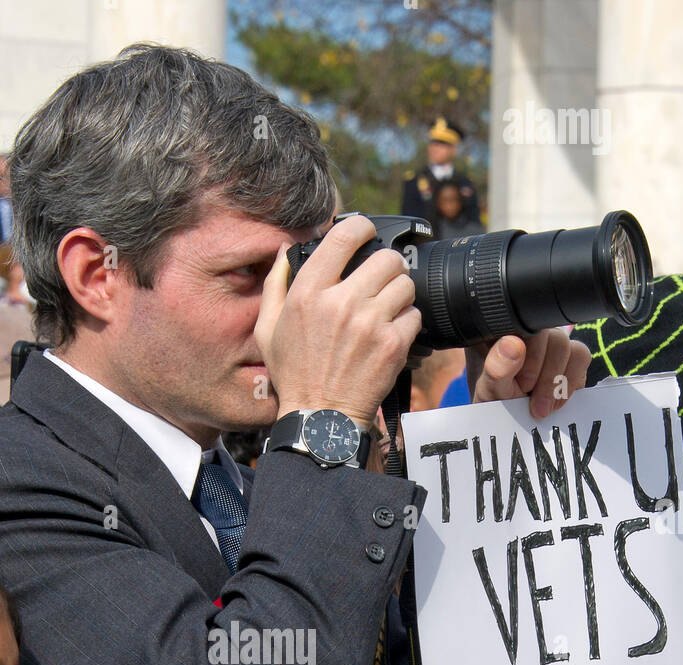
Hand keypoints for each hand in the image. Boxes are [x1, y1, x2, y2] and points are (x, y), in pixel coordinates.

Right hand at [255, 215, 421, 431]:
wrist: (321, 419)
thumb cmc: (294, 375)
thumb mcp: (268, 330)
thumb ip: (275, 285)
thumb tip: (285, 250)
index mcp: (309, 292)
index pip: (345, 236)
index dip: (362, 227)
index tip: (366, 233)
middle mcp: (340, 302)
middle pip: (385, 258)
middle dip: (387, 267)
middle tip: (382, 281)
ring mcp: (370, 323)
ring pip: (405, 284)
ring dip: (400, 295)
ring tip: (388, 310)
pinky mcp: (392, 344)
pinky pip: (414, 316)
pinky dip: (407, 324)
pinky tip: (391, 335)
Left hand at [465, 329, 590, 418]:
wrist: (510, 422)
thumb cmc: (496, 402)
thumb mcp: (490, 390)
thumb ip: (497, 367)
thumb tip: (511, 343)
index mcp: (508, 331)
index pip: (532, 327)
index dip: (533, 358)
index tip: (523, 385)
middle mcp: (535, 332)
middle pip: (557, 340)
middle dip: (548, 378)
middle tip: (534, 405)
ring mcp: (554, 343)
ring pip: (575, 350)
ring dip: (560, 384)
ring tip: (543, 407)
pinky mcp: (572, 357)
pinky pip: (582, 359)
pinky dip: (572, 384)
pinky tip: (555, 400)